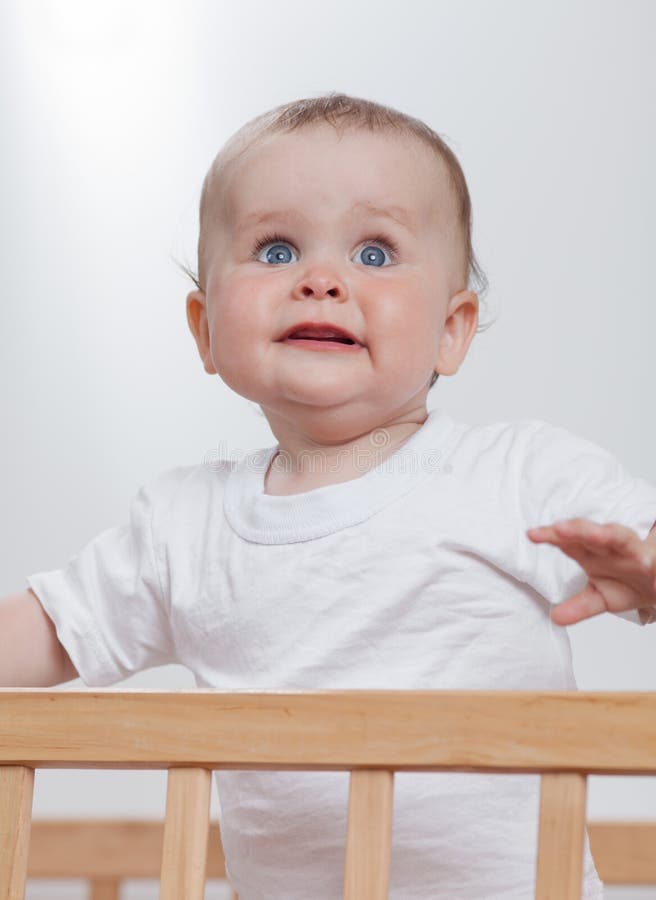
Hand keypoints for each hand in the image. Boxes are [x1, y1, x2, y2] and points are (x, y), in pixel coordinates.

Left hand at [526, 518, 655, 625]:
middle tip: (559, 530)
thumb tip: (555, 618)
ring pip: (620, 537)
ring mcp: (632, 551)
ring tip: (597, 535)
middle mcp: (609, 547)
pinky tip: (644, 561)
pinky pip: (653, 559)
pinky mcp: (655, 562)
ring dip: (608, 535)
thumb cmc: (626, 583)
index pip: (567, 541)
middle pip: (589, 533)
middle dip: (576, 530)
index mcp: (591, 553)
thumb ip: (578, 607)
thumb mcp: (599, 598)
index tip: (532, 535)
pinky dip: (649, 558)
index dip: (550, 536)